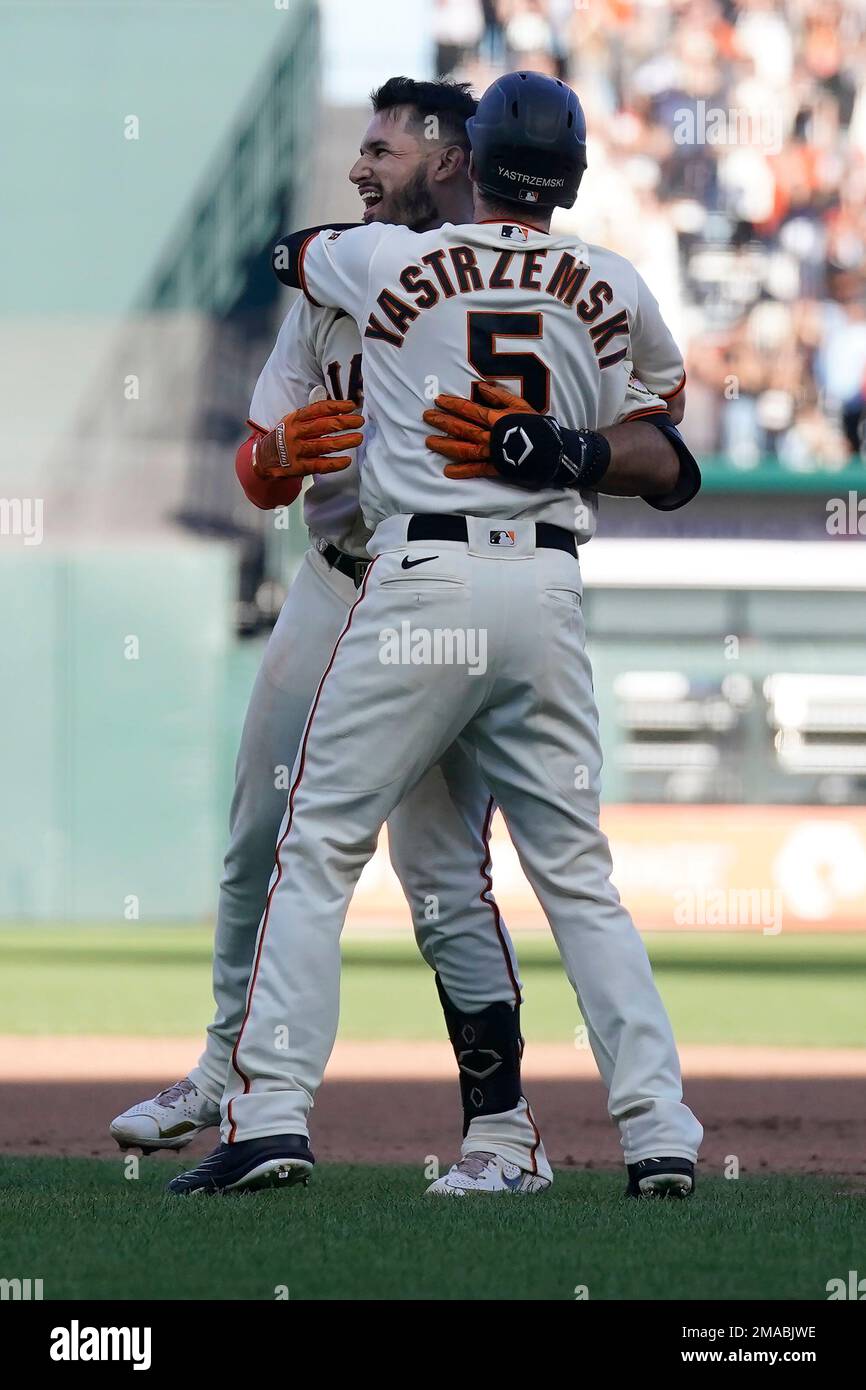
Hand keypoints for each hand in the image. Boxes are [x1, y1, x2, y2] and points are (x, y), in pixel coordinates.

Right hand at [253, 398, 363, 479]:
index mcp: (295, 419)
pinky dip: (335, 463)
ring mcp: (296, 451)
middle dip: (344, 422)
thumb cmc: (284, 437)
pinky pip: (320, 465)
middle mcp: (295, 433)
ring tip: (358, 438)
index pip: (318, 409)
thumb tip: (336, 408)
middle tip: (359, 421)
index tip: (351, 406)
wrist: (263, 458)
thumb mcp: (292, 422)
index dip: (336, 406)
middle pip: (323, 426)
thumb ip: (310, 416)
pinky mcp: (298, 467)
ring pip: (324, 445)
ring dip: (344, 442)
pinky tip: (347, 461)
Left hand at [423, 381, 537, 477]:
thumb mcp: (521, 405)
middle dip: (442, 422)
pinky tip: (448, 471)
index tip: (438, 400)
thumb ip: (500, 396)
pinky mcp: (496, 468)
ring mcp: (491, 453)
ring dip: (445, 445)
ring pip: (463, 448)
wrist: (552, 451)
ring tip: (429, 441)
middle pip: (461, 428)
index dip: (452, 404)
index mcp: (496, 418)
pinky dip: (462, 471)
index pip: (469, 409)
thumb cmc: (537, 426)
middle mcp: (490, 435)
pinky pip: (476, 470)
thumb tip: (480, 387)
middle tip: (426, 417)